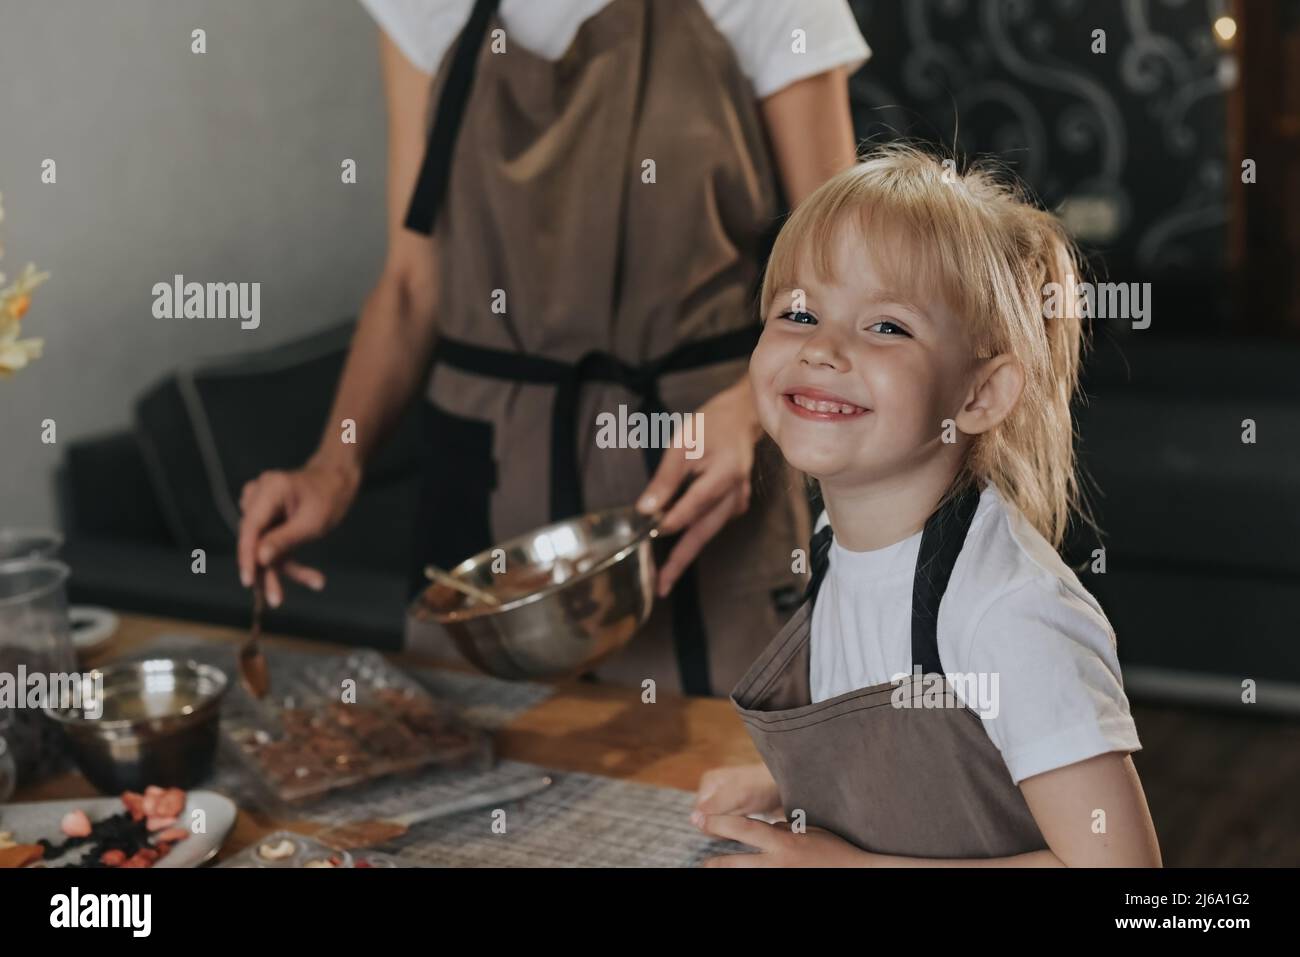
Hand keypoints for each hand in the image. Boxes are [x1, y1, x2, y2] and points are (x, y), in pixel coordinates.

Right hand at [236, 457, 360, 605]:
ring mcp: (259, 505)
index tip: (248, 581)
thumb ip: (284, 540)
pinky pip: (269, 543)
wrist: (338, 480)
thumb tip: (259, 559)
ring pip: (262, 546)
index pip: (250, 528)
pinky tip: (312, 576)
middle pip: (254, 540)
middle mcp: (258, 494)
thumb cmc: (330, 497)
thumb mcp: (312, 523)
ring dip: (283, 567)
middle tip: (277, 599)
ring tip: (315, 581)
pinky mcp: (265, 517)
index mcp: (269, 489)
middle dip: (268, 570)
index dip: (247, 556)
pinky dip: (287, 558)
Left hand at [636, 377, 762, 596]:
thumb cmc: (710, 426)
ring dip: (686, 552)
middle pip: (703, 532)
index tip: (652, 533)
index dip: (673, 520)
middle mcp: (735, 494)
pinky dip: (694, 537)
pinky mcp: (736, 506)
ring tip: (664, 577)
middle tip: (661, 586)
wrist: (741, 420)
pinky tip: (677, 551)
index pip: (695, 505)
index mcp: (724, 475)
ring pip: (708, 532)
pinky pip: (712, 525)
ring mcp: (738, 502)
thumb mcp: (682, 445)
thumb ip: (665, 479)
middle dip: (681, 561)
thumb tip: (646, 509)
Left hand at [691, 813, 875, 867]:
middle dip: (715, 862)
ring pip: (745, 876)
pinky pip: (762, 881)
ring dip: (728, 871)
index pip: (743, 829)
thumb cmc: (832, 849)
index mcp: (782, 843)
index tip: (700, 819)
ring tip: (712, 870)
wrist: (855, 871)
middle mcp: (778, 864)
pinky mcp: (786, 886)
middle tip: (702, 863)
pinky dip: (751, 876)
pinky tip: (743, 873)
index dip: (718, 823)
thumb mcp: (806, 830)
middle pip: (735, 863)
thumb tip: (760, 829)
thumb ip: (781, 830)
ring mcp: (780, 879)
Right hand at [694, 763, 781, 817]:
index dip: (716, 822)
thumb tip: (693, 819)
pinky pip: (732, 822)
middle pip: (710, 819)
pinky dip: (741, 823)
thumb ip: (714, 807)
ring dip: (735, 823)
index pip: (700, 814)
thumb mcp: (737, 796)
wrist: (788, 781)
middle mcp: (714, 789)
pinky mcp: (737, 805)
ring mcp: (725, 797)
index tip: (735, 816)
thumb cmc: (763, 785)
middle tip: (745, 813)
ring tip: (750, 812)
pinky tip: (752, 816)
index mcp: (708, 782)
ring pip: (722, 822)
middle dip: (726, 822)